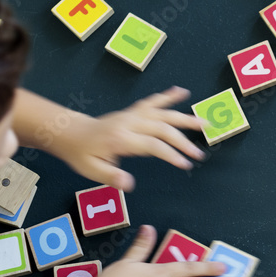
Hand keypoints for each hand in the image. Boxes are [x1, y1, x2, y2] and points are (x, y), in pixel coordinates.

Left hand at [53, 87, 204, 191]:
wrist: (70, 133)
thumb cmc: (82, 154)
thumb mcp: (91, 170)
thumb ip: (111, 176)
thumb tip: (128, 184)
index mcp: (121, 139)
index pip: (152, 145)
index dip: (171, 155)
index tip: (185, 165)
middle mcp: (129, 123)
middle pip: (162, 128)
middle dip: (183, 141)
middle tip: (199, 154)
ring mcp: (132, 115)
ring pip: (163, 113)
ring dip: (185, 118)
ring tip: (204, 123)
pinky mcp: (134, 111)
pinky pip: (153, 101)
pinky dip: (168, 96)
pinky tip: (182, 92)